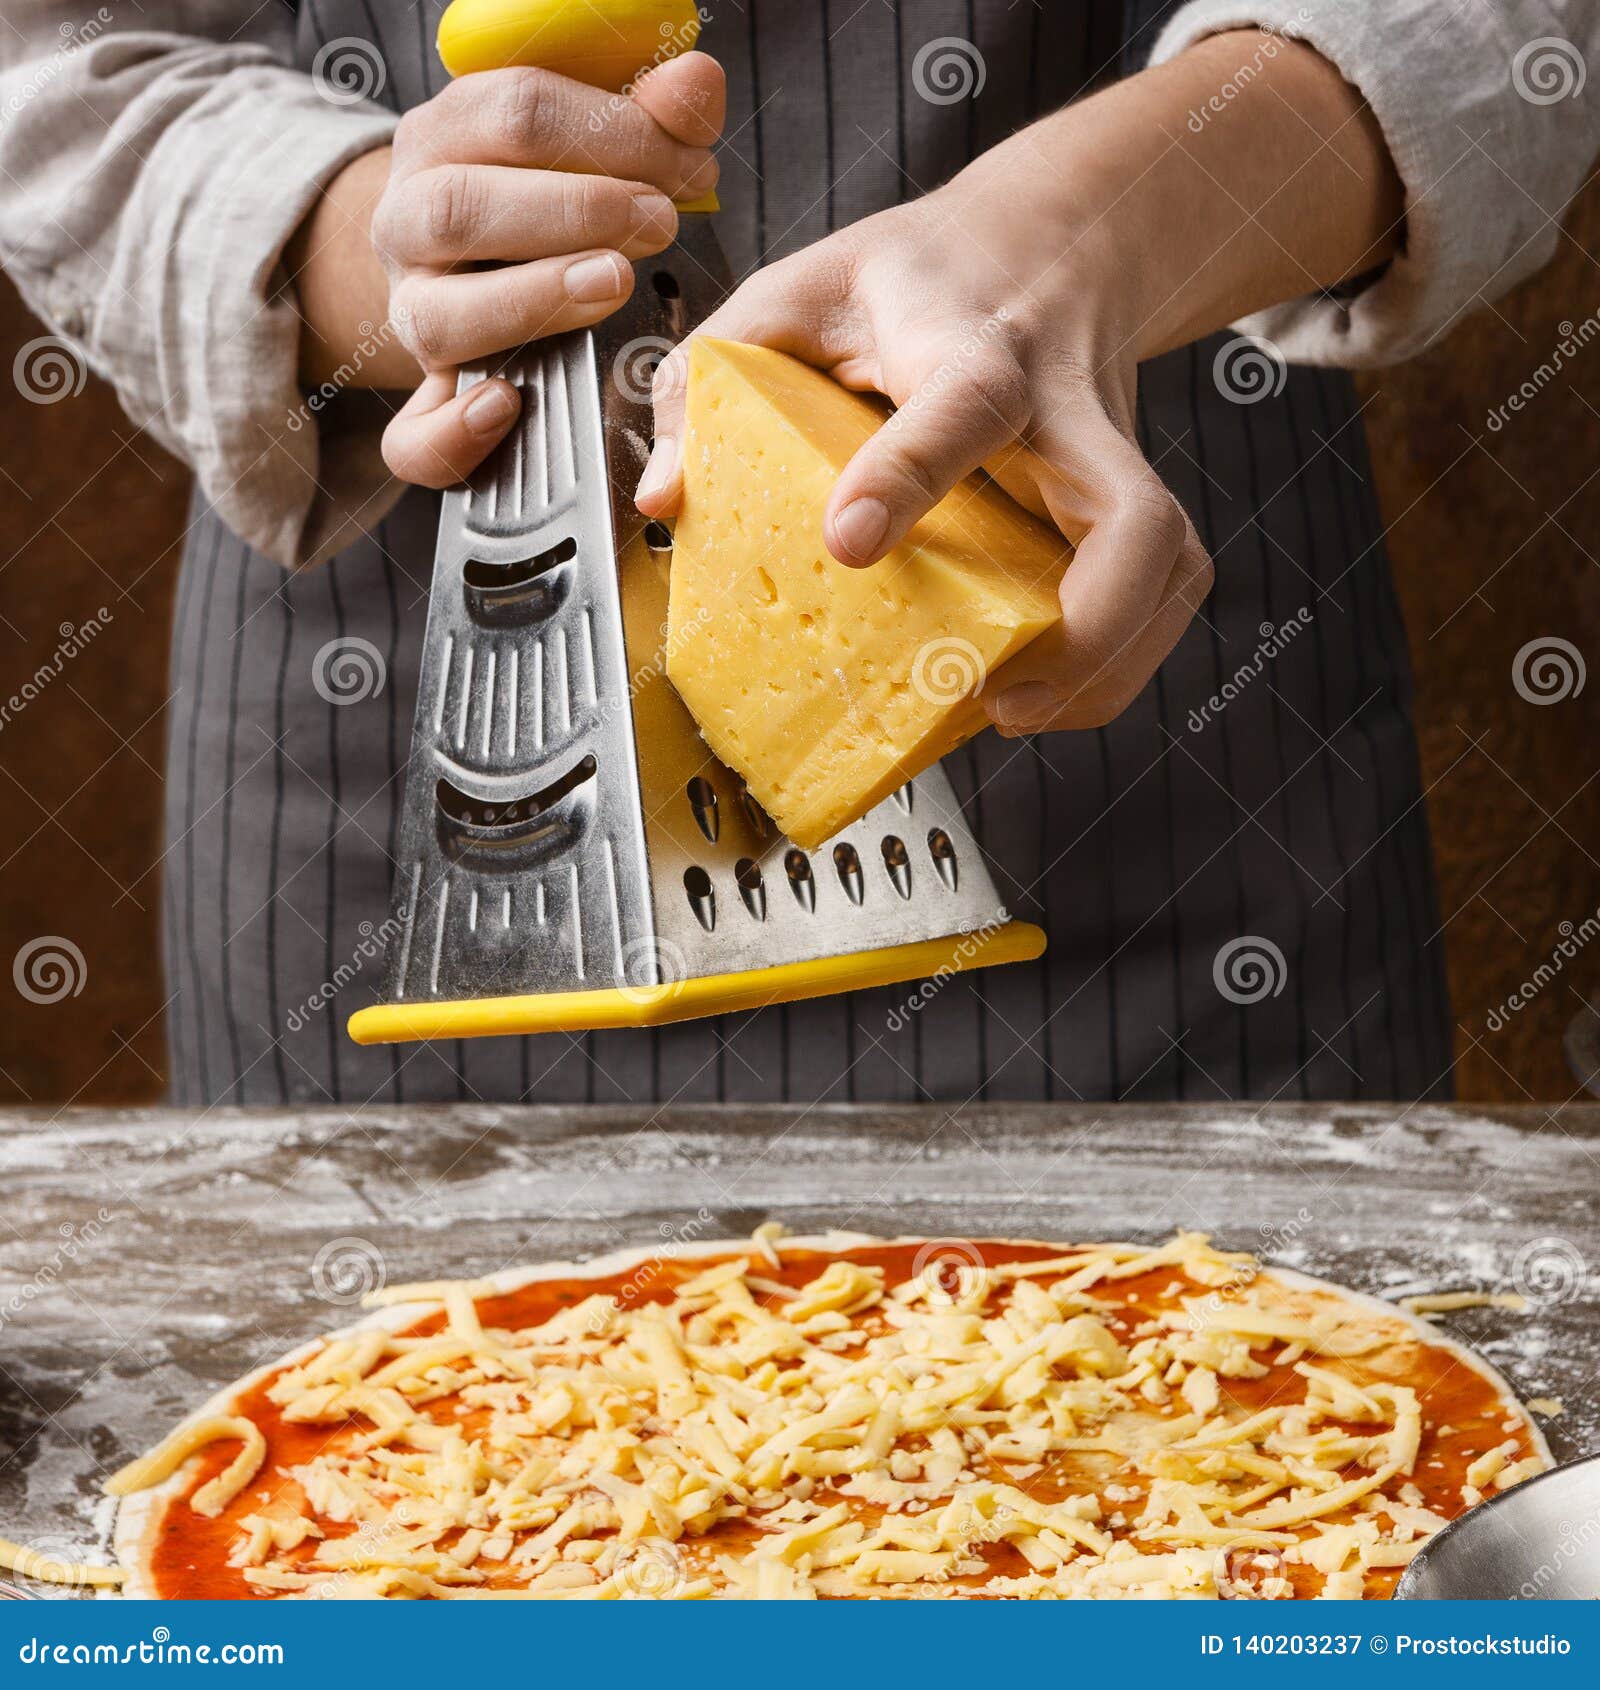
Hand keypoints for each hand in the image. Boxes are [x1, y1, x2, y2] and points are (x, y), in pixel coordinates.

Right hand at [341, 52, 721, 487]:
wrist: (470, 266)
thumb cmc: (552, 194)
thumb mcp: (596, 139)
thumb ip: (651, 112)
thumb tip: (697, 84)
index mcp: (445, 136)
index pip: (514, 112)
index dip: (613, 134)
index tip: (689, 166)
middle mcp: (409, 222)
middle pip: (462, 206)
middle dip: (576, 210)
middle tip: (661, 222)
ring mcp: (412, 312)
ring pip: (438, 315)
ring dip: (535, 299)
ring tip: (616, 282)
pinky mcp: (427, 397)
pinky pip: (414, 435)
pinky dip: (456, 431)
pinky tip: (511, 404)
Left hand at [641, 32, 1398, 733]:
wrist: (1042, 242)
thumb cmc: (909, 280)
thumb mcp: (792, 294)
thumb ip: (712, 379)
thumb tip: (666, 496)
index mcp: (966, 344)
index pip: (961, 404)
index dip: (910, 473)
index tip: (849, 540)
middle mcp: (1059, 407)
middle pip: (1130, 516)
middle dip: (1088, 625)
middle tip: (998, 695)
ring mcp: (1107, 457)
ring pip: (1168, 566)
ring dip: (1108, 664)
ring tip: (1014, 708)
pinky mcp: (1126, 500)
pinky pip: (1162, 588)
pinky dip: (1117, 660)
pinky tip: (1044, 686)